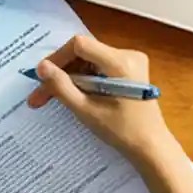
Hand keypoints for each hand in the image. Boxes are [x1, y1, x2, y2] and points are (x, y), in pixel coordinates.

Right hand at [27, 35, 174, 164]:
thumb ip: (62, 87)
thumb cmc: (122, 132)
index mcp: (121, 62)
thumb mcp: (87, 111)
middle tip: (41, 94)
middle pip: (84, 52)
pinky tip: (74, 94)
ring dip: (70, 77)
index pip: (80, 45)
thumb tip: (41, 66)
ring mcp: (131, 60)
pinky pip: (99, 66)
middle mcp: (128, 54)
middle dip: (61, 72)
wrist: (152, 147)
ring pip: (89, 60)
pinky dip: (84, 79)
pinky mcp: (130, 68)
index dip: (57, 58)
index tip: (42, 78)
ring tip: (53, 97)